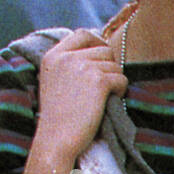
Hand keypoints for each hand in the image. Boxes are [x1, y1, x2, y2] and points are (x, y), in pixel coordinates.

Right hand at [30, 29, 128, 165]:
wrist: (56, 140)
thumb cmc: (59, 117)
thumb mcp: (55, 82)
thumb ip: (69, 64)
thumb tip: (100, 49)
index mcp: (52, 56)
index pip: (82, 34)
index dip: (97, 44)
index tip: (102, 61)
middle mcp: (66, 57)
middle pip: (103, 49)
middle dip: (109, 66)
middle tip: (104, 87)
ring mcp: (81, 67)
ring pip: (114, 64)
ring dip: (114, 80)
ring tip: (102, 98)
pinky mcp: (98, 80)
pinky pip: (121, 77)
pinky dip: (120, 90)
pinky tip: (109, 102)